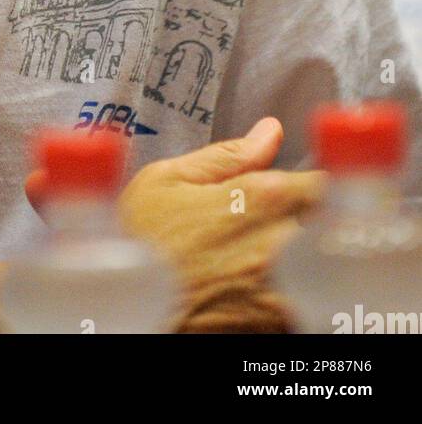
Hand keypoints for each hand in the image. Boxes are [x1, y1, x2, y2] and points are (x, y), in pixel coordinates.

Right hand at [26, 117, 325, 332]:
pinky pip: (302, 301)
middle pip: (330, 226)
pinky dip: (290, 289)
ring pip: (318, 265)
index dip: (315, 180)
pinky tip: (259, 280)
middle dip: (316, 217)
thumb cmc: (138, 243)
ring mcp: (282, 290)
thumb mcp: (166, 180)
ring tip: (264, 251)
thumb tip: (268, 132)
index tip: (300, 184)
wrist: (125, 306)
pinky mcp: (273, 324)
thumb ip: (226, 156)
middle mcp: (281, 244)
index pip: (323, 182)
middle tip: (284, 218)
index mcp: (259, 198)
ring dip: (303, 254)